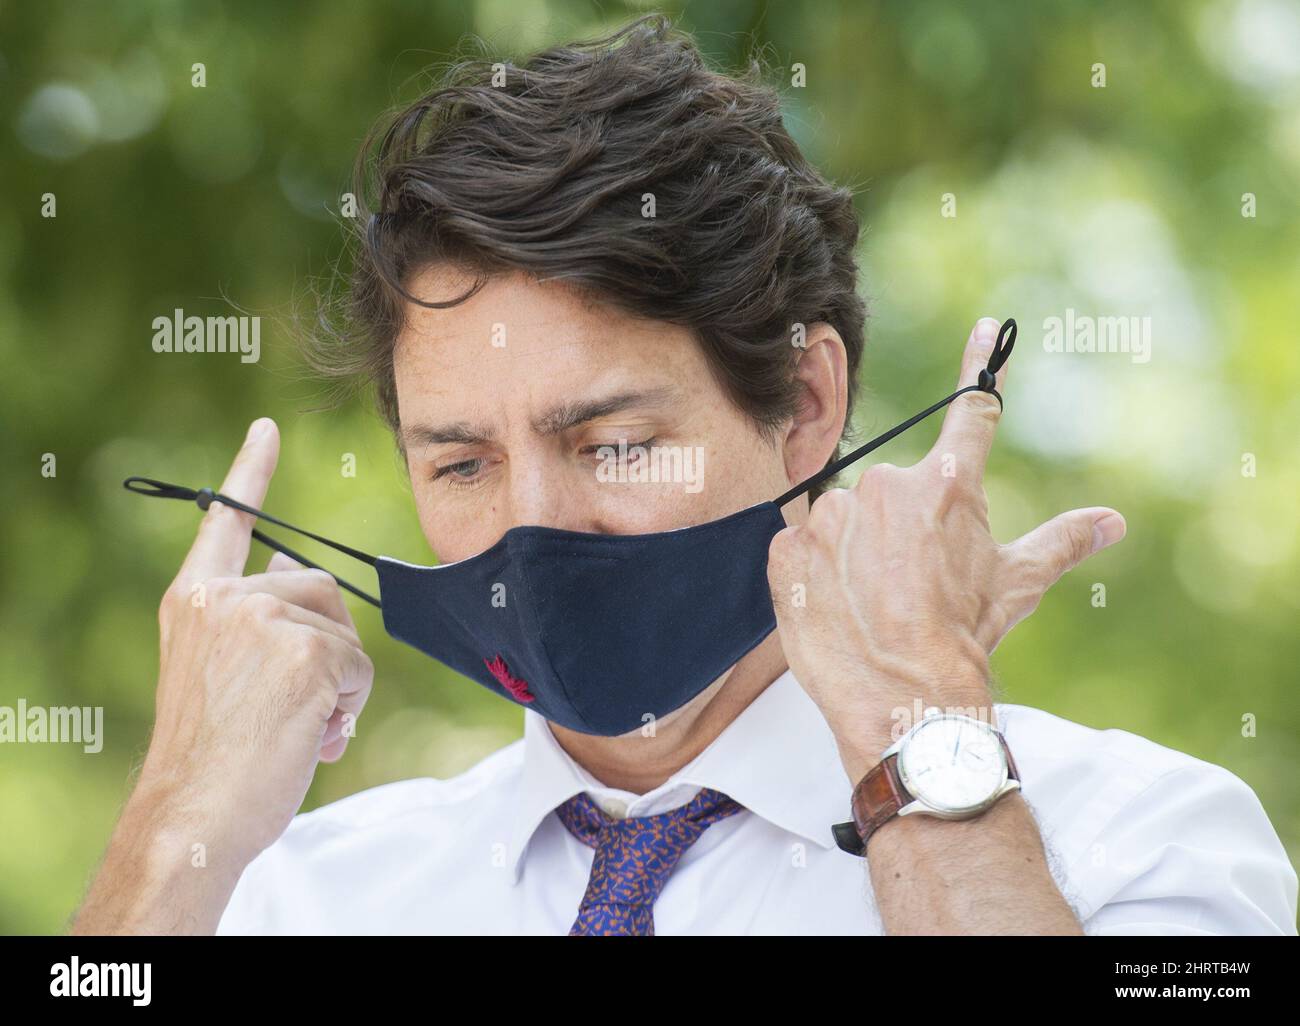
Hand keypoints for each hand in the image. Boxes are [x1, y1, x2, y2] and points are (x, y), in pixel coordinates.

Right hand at [138, 417, 373, 862]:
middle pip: (321, 587)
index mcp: (196, 601)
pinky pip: (360, 665)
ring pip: (346, 631)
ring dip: (341, 682)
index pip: (226, 521)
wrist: (195, 816)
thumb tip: (296, 566)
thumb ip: (257, 620)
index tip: (267, 427)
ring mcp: (264, 619)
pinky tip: (313, 734)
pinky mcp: (306, 649)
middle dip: (331, 645)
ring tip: (302, 725)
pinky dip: (350, 704)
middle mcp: (226, 599)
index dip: (251, 471)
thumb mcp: (221, 673)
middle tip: (302, 704)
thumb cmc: (213, 758)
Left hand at [767, 318, 1124, 781]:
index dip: (982, 366)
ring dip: (853, 550)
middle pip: (892, 493)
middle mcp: (884, 485)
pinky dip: (812, 571)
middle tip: (910, 583)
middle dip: (900, 530)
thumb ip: (1062, 541)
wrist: (905, 699)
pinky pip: (797, 547)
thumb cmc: (965, 638)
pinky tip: (834, 604)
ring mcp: (829, 516)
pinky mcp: (785, 550)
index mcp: (946, 484)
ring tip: (869, 601)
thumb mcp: (1017, 584)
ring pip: (841, 519)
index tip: (986, 327)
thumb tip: (1112, 522)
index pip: (972, 413)